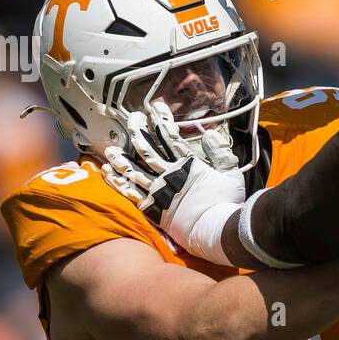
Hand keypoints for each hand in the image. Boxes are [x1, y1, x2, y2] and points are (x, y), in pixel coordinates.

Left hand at [102, 103, 244, 261]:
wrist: (215, 230)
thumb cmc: (225, 204)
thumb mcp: (231, 174)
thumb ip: (221, 153)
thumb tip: (210, 134)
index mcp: (188, 164)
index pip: (170, 137)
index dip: (161, 120)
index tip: (154, 108)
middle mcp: (169, 174)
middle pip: (147, 148)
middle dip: (137, 131)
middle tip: (132, 120)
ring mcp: (158, 190)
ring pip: (133, 169)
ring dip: (121, 157)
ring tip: (112, 148)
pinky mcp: (152, 207)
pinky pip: (129, 191)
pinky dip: (117, 181)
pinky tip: (107, 172)